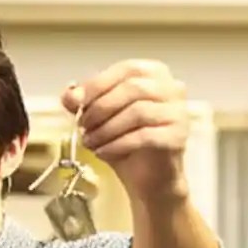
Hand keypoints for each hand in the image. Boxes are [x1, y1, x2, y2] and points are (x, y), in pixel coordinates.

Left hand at [62, 60, 190, 203]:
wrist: (148, 178)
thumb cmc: (126, 141)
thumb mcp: (100, 117)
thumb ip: (84, 101)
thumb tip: (69, 94)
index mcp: (155, 74)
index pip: (126, 69)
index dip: (98, 84)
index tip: (75, 102)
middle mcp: (172, 88)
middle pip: (133, 88)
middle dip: (100, 108)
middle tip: (82, 126)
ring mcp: (178, 113)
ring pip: (138, 112)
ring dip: (106, 128)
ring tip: (90, 142)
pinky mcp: (177, 137)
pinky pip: (144, 136)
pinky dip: (117, 145)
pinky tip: (103, 153)